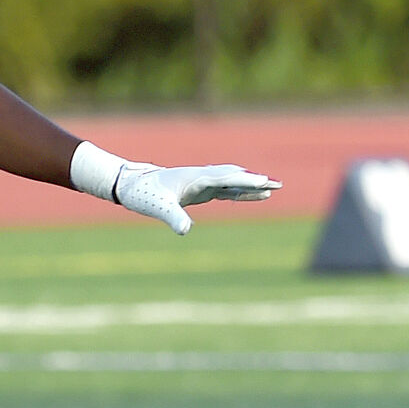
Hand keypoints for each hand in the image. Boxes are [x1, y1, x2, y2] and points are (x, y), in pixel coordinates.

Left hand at [114, 163, 281, 234]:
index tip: (264, 182)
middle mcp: (202, 177)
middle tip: (278, 183)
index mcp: (196, 178)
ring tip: (273, 188)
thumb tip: (186, 231)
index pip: (226, 178)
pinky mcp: (201, 189)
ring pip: (233, 182)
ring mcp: (203, 182)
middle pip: (235, 176)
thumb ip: (173, 217)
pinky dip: (242, 192)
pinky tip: (254, 195)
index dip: (245, 181)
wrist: (131, 184)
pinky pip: (227, 190)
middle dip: (255, 180)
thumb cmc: (144, 194)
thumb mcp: (158, 208)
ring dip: (252, 184)